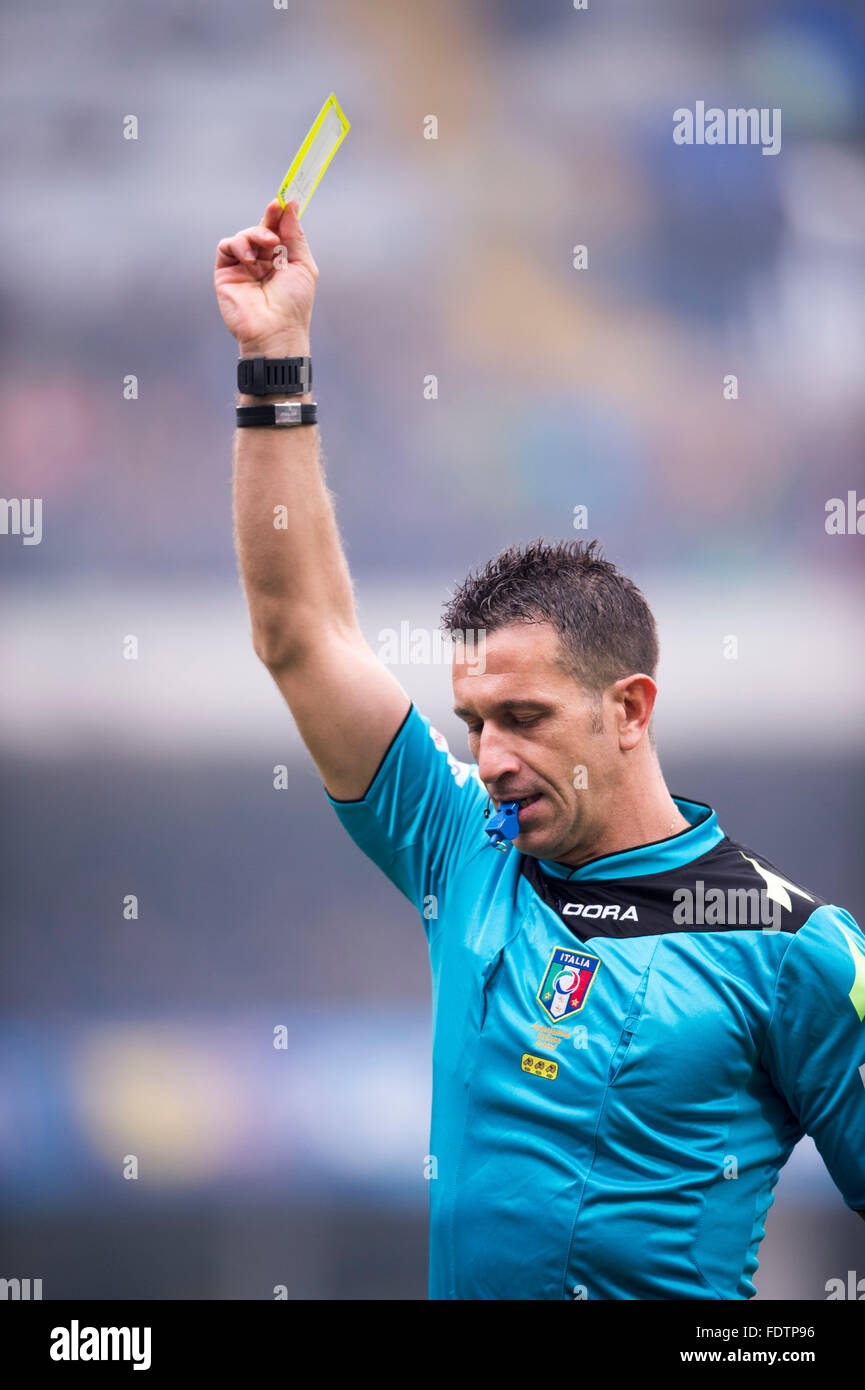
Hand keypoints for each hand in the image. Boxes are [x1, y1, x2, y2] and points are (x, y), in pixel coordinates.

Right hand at [215, 199, 318, 355]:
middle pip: (261, 229)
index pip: (278, 231)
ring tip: (267, 246)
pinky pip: (227, 246)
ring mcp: (243, 267)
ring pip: (244, 235)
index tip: (284, 200)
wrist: (276, 330)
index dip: (280, 215)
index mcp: (282, 261)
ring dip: (255, 234)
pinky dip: (238, 244)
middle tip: (275, 213)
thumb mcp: (303, 265)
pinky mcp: (226, 272)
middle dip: (268, 220)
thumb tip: (290, 206)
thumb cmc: (294, 304)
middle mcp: (262, 262)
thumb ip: (295, 235)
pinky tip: (250, 258)